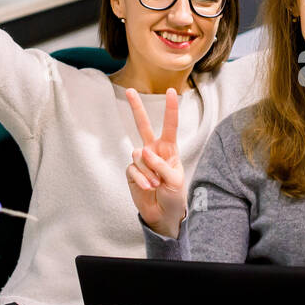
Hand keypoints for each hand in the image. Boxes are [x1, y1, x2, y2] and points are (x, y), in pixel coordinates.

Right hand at [125, 89, 185, 236]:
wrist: (163, 213)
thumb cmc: (174, 194)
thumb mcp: (175, 179)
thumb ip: (161, 164)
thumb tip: (143, 151)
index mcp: (169, 149)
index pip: (170, 126)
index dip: (170, 109)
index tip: (171, 91)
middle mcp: (153, 150)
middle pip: (143, 126)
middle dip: (136, 108)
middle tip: (129, 91)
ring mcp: (141, 160)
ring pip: (139, 156)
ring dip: (149, 172)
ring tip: (157, 184)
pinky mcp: (131, 171)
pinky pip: (133, 169)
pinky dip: (141, 179)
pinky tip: (148, 188)